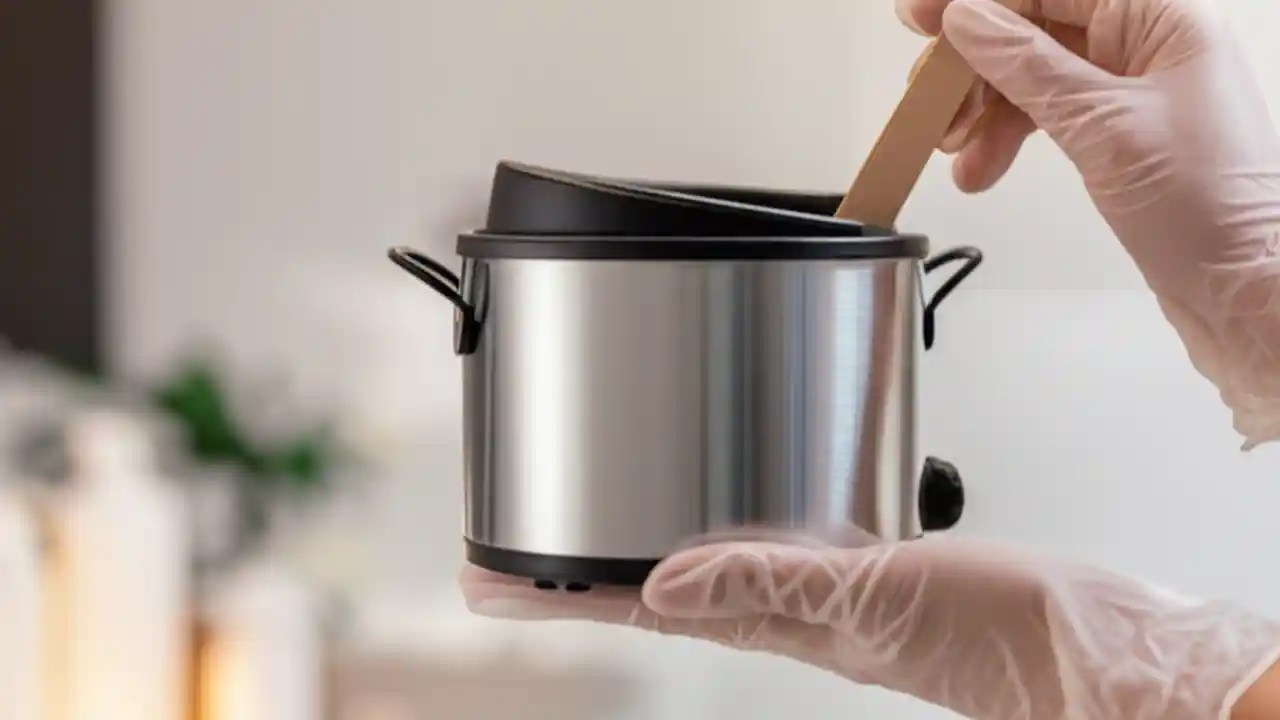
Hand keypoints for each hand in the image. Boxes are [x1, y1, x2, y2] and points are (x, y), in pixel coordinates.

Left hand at [462, 534, 1279, 718]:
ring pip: (699, 563)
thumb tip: (663, 581)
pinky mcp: (856, 568)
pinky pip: (765, 546)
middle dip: (577, 574)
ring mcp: (814, 589)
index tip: (486, 580)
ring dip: (638, 549)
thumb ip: (767, 582)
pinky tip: (721, 512)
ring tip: (589, 533)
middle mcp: (779, 605)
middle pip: (650, 586)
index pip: (635, 602)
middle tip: (512, 558)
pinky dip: (722, 527)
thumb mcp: (868, 597)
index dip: (558, 593)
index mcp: (770, 615)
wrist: (1074, 640)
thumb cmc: (990, 626)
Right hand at [898, 0, 1279, 447]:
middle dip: (976, 66)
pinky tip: (982, 168)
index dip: (982, 2)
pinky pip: (1048, 118)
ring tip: (955, 151)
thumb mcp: (1102, 126)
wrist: (1245, 290)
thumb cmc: (1211, 208)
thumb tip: (970, 20)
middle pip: (1037, 30)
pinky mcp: (1121, 137)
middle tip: (928, 96)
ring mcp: (1135, 92)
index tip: (923, 17)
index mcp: (1164, 18)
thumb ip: (1028, 66)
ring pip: (1035, 79)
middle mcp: (1150, 46)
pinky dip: (1009, 140)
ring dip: (985, 113)